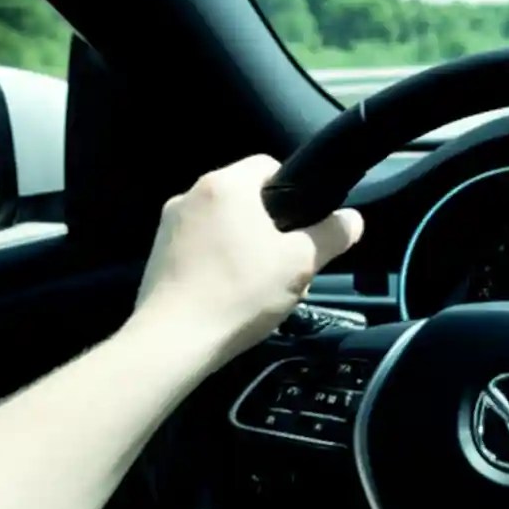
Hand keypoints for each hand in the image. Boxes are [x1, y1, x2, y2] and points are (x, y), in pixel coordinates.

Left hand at [128, 154, 363, 369]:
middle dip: (269, 225)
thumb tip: (352, 219)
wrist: (172, 342)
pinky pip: (199, 246)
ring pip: (222, 224)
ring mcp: (168, 225)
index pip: (269, 166)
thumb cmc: (240, 293)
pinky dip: (216, 261)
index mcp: (226, 184)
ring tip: (258, 284)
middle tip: (286, 263)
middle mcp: (191, 194)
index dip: (295, 192)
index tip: (304, 227)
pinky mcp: (156, 254)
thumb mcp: (300, 264)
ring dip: (243, 244)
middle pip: (245, 198)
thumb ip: (332, 235)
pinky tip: (228, 293)